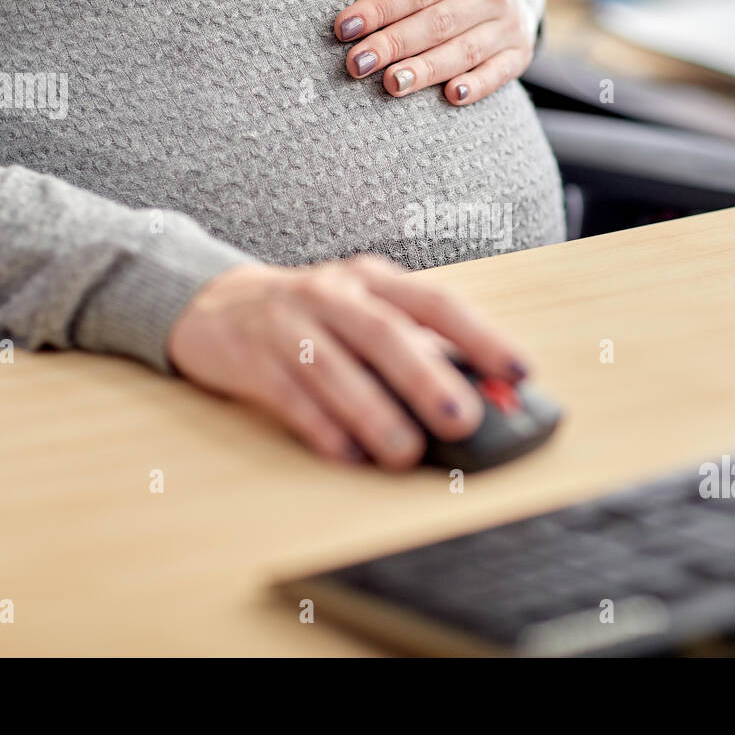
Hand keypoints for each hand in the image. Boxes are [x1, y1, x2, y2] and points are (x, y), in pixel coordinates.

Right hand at [166, 254, 530, 469]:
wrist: (215, 303)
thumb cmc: (313, 317)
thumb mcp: (364, 315)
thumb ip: (415, 348)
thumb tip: (480, 397)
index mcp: (374, 281)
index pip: (435, 302)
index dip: (480, 336)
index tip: (519, 372)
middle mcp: (334, 294)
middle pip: (385, 334)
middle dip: (427, 379)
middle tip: (462, 420)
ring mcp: (290, 324)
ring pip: (335, 368)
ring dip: (373, 414)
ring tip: (404, 453)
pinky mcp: (252, 358)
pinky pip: (290, 395)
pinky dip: (320, 427)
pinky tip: (347, 454)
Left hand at [334, 0, 546, 105]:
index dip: (381, 8)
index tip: (345, 27)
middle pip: (437, 23)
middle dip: (393, 45)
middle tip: (356, 64)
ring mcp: (510, 24)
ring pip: (464, 52)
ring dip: (426, 71)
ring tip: (390, 84)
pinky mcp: (519, 51)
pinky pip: (500, 72)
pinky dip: (479, 86)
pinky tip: (452, 96)